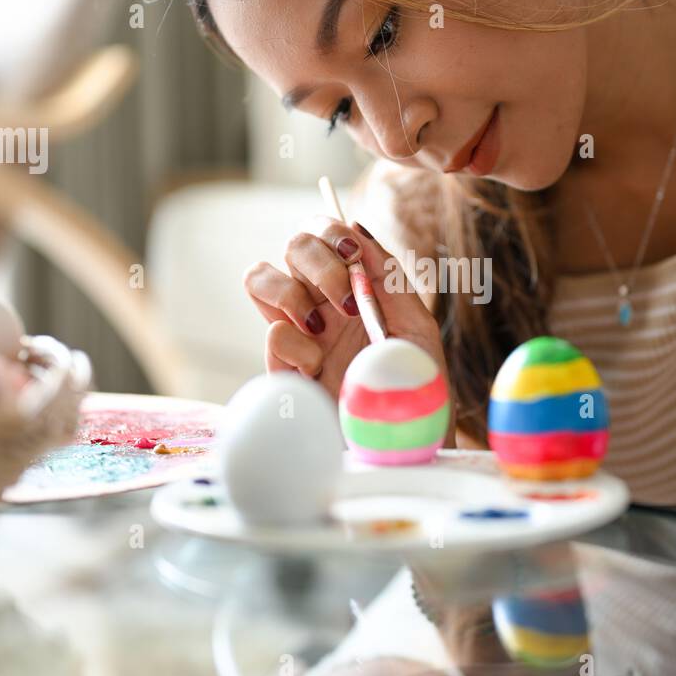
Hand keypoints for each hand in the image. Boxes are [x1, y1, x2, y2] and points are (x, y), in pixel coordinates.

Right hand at [243, 218, 449, 421]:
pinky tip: (320, 369)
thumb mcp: (417, 328)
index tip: (353, 254)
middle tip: (347, 297)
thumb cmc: (415, 389)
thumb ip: (390, 279)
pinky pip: (273, 333)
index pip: (324, 234)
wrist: (404, 446)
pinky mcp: (280, 370)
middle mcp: (319, 303)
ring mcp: (296, 334)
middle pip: (293, 244)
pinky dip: (299, 345)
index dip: (330, 230)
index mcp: (352, 287)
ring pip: (259, 276)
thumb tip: (358, 230)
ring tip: (324, 328)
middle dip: (318, 260)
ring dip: (293, 293)